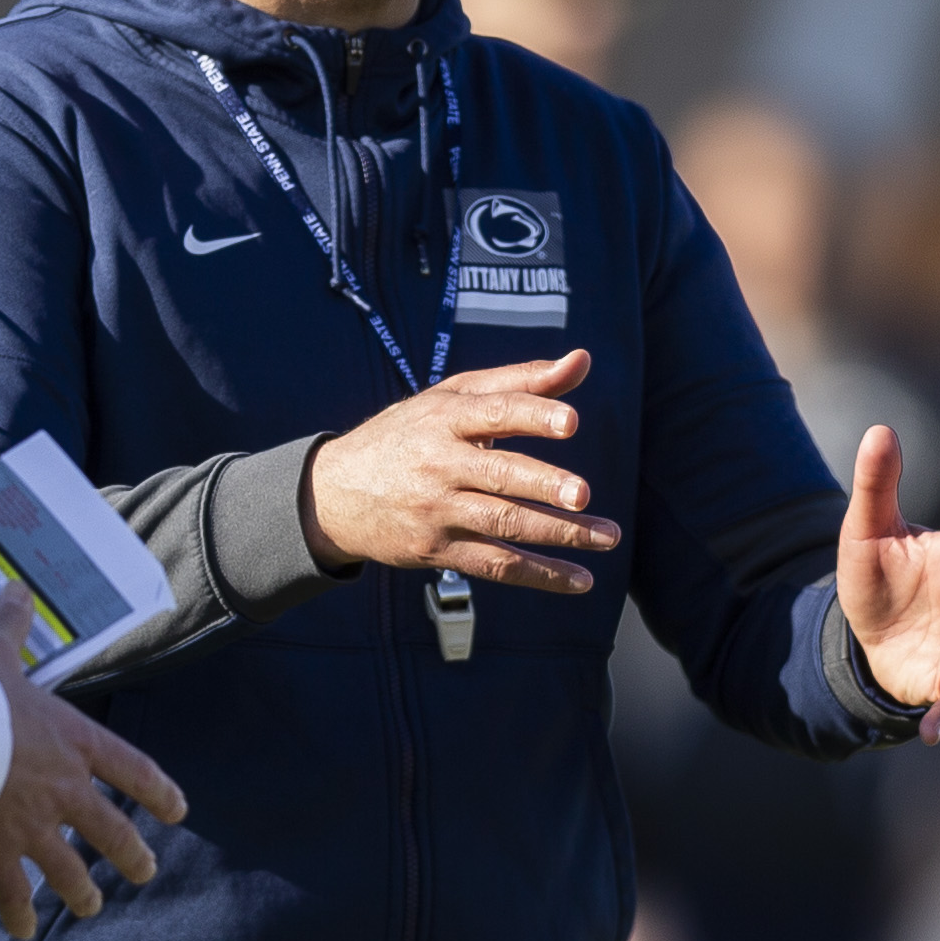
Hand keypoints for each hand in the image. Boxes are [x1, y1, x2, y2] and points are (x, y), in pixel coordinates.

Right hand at [0, 586, 187, 939]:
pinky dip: (17, 913)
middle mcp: (65, 791)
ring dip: (81, 891)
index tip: (177, 812)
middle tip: (145, 872)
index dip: (157, 792)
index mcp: (75, 744)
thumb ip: (13, 625)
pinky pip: (12, 893)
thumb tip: (17, 585)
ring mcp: (35, 828)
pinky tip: (21, 931)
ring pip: (69, 870)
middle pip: (110, 830)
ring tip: (90, 907)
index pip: (131, 769)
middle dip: (131, 854)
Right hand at [302, 349, 621, 592]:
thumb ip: (520, 381)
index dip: (532, 415)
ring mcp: (436, 511)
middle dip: (542, 485)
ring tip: (606, 538)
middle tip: (583, 494)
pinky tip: (579, 580)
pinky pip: (495, 565)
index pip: (493, 413)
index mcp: (444, 418)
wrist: (333, 493)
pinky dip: (539, 575)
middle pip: (497, 474)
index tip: (570, 421)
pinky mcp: (436, 550)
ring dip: (558, 535)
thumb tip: (583, 360)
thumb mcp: (451, 397)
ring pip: (502, 524)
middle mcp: (439, 463)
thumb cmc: (407, 434)